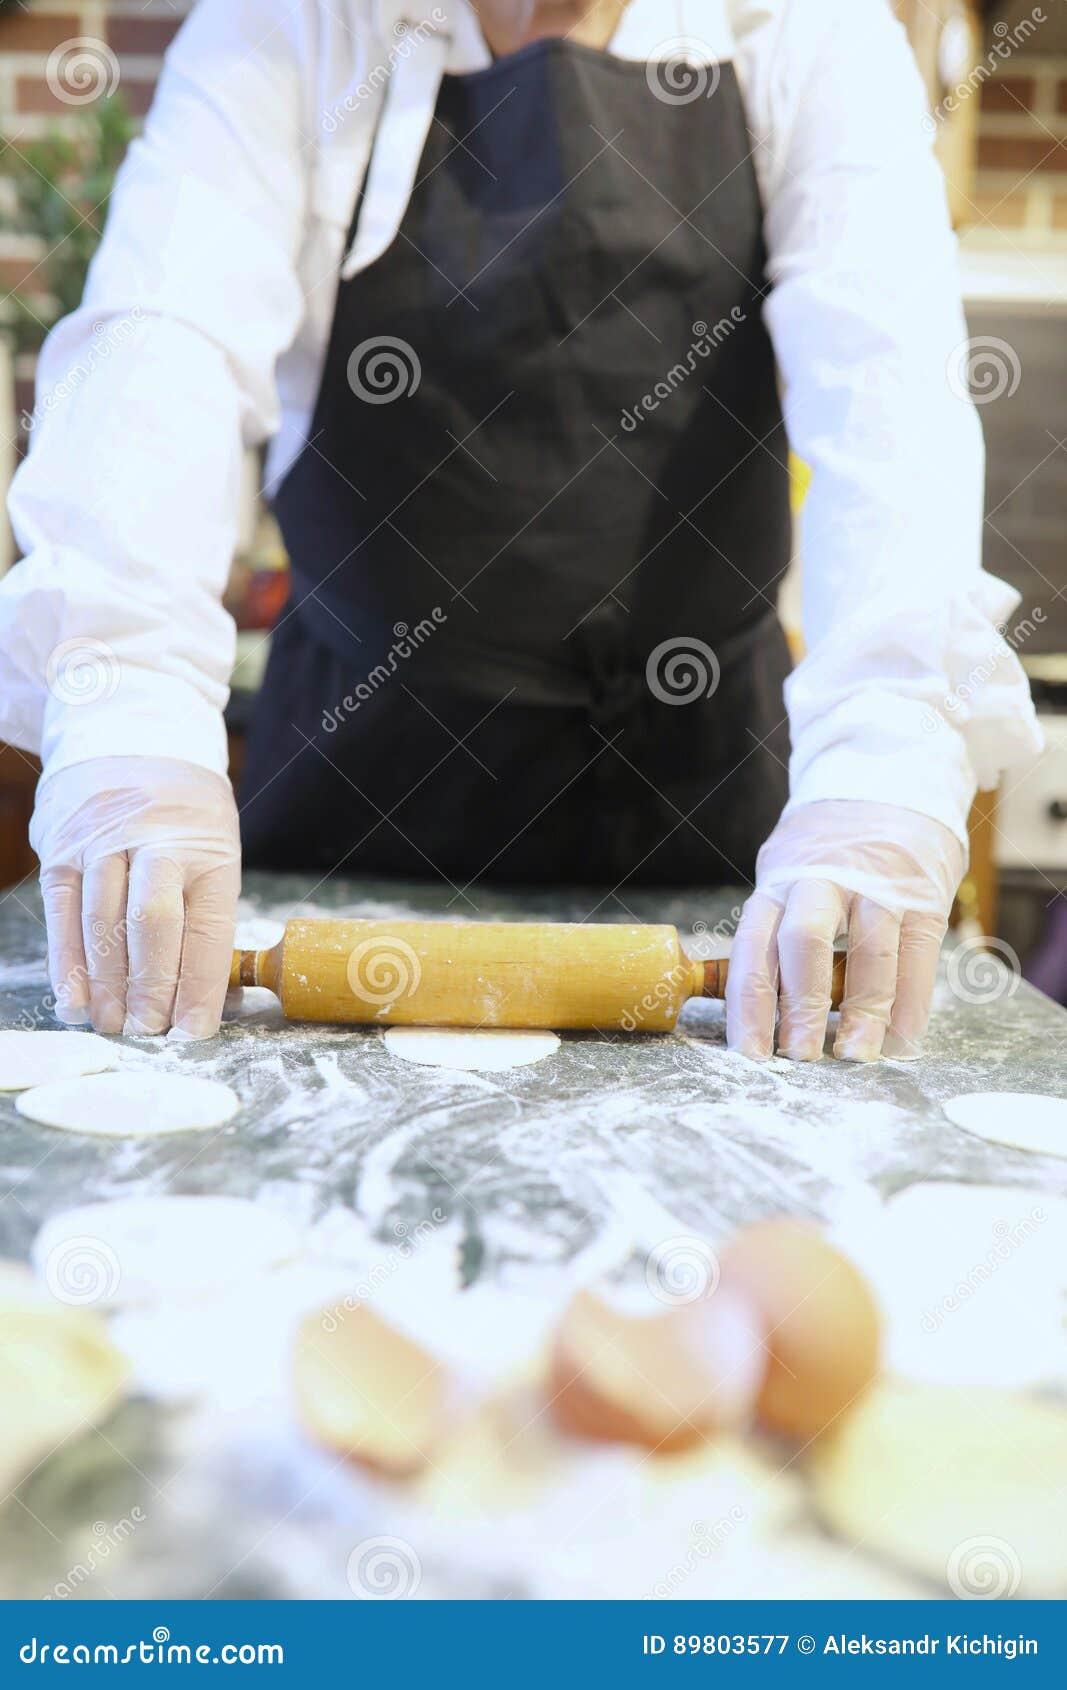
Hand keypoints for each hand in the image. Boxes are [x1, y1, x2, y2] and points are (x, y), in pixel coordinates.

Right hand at [30, 756, 239, 1039]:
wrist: (129, 732)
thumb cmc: (183, 810)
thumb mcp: (214, 844)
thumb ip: (203, 909)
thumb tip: (202, 994)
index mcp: (206, 847)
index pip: (205, 926)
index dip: (200, 984)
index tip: (195, 1029)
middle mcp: (154, 839)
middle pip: (151, 925)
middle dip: (151, 987)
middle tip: (148, 1030)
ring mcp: (102, 840)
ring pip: (102, 922)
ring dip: (107, 984)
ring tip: (114, 1025)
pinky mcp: (61, 846)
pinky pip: (62, 911)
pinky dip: (67, 962)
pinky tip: (75, 998)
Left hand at [726, 800, 964, 1062]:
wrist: (893, 783)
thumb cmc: (830, 850)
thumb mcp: (788, 874)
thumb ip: (775, 931)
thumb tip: (756, 1009)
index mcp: (779, 882)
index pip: (753, 945)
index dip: (748, 1003)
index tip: (748, 1053)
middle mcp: (822, 879)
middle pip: (804, 943)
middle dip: (800, 1007)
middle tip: (799, 1059)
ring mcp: (877, 884)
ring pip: (867, 950)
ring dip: (862, 1012)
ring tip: (855, 1055)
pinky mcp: (923, 893)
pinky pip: (916, 955)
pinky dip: (909, 1003)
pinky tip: (900, 1037)